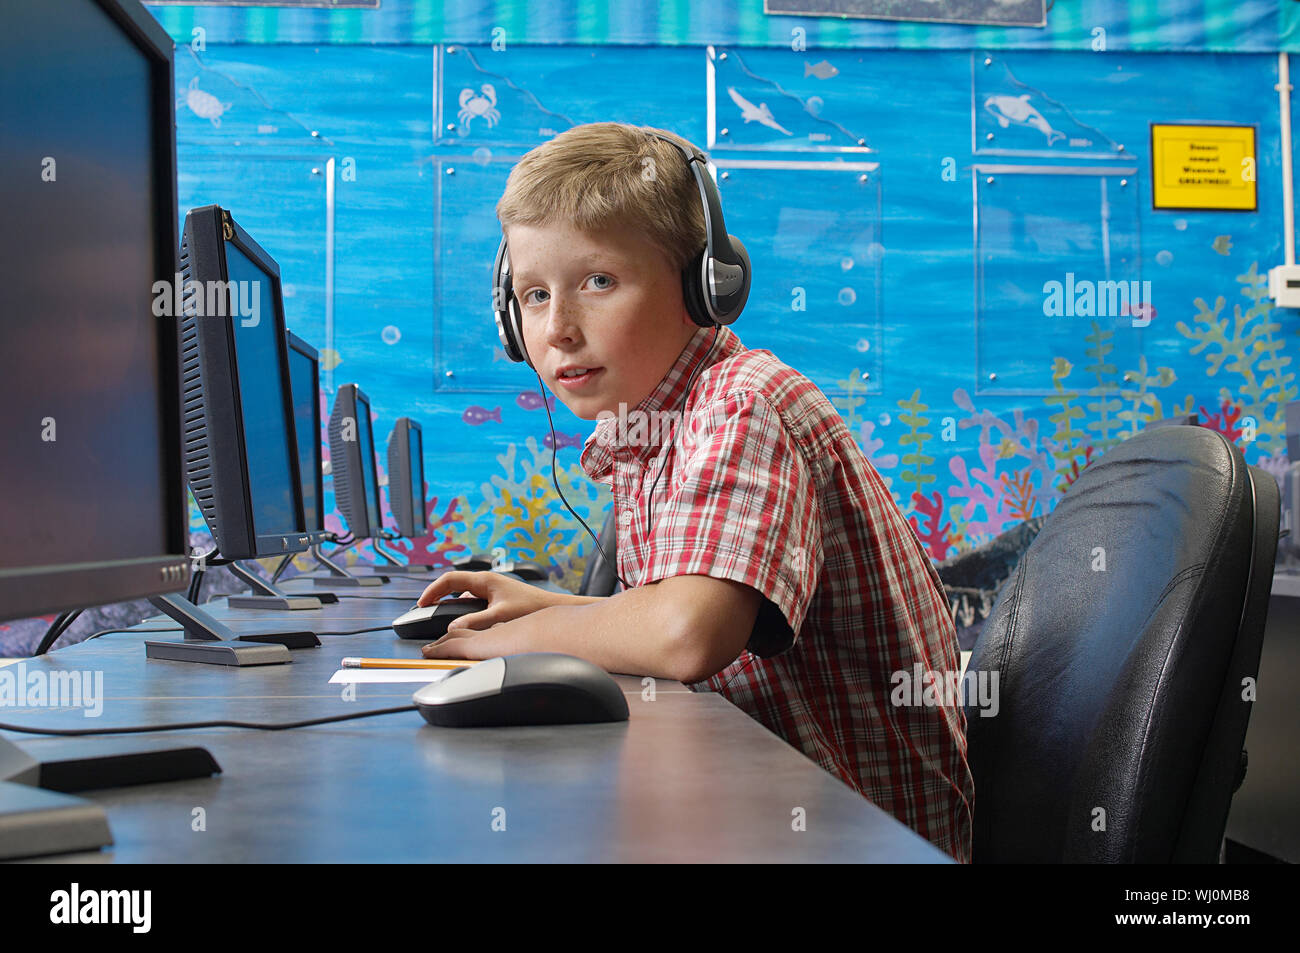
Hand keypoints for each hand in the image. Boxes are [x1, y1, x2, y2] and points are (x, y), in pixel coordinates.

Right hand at [415, 570, 555, 631]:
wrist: (552, 608)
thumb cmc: (531, 607)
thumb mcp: (500, 616)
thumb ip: (476, 622)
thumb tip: (453, 628)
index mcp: (485, 580)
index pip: (450, 580)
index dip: (432, 591)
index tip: (421, 604)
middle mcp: (486, 582)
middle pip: (453, 585)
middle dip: (436, 597)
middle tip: (423, 611)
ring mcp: (490, 590)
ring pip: (462, 594)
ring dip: (449, 604)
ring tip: (437, 617)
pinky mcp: (495, 599)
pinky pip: (471, 602)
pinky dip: (461, 610)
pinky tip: (460, 623)